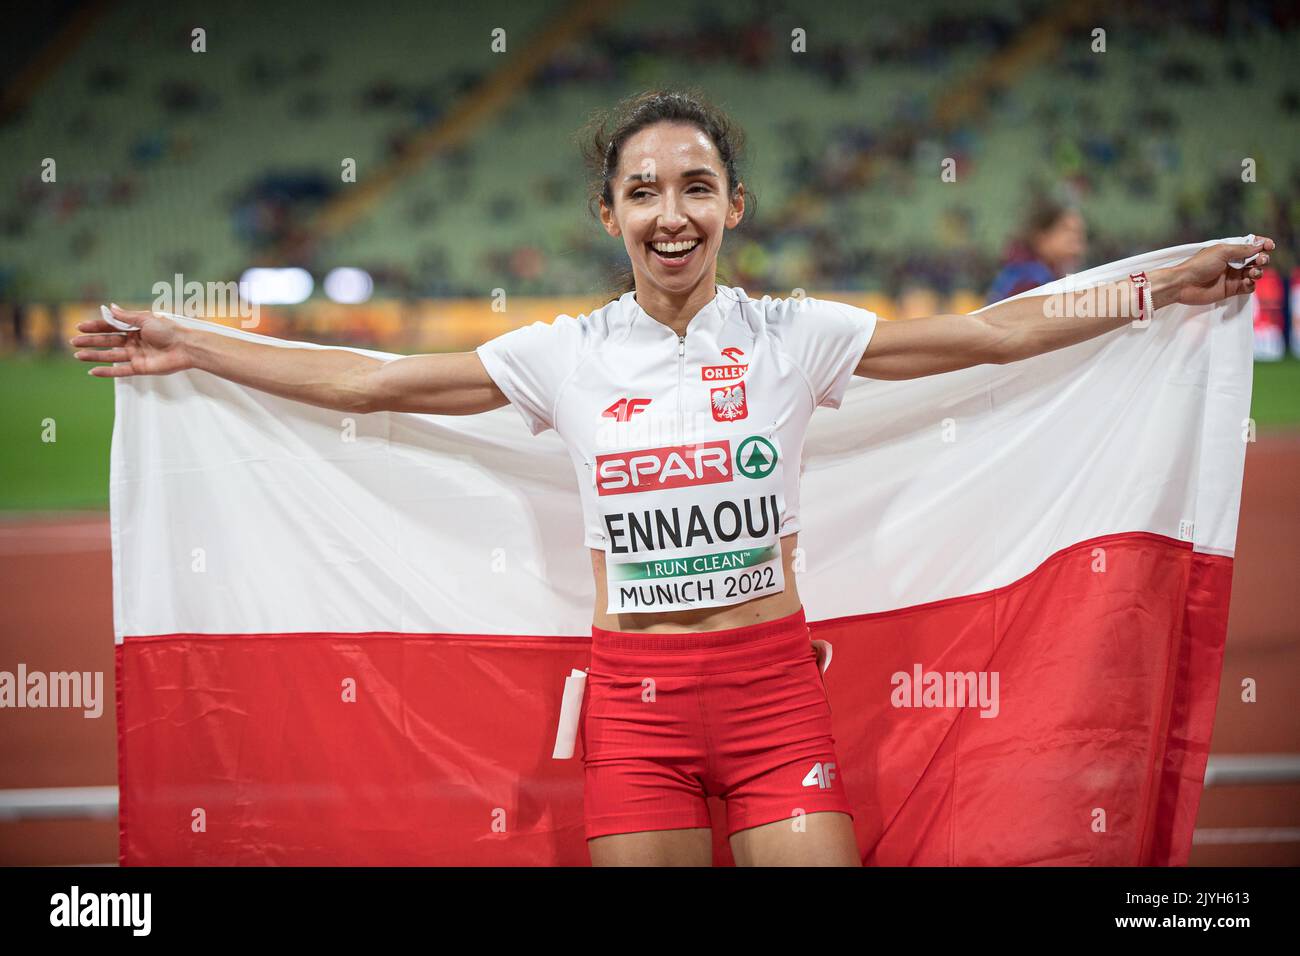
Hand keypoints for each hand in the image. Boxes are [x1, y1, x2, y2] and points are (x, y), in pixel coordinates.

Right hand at [70, 305, 190, 376]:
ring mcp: (136, 355)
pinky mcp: (140, 368)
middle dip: (90, 341)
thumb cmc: (169, 330)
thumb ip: (127, 317)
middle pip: (107, 341)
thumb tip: (110, 307)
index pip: (111, 327)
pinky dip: (107, 372)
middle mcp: (134, 341)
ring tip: (77, 355)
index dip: (95, 327)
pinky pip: (120, 371)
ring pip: (110, 356)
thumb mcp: (146, 319)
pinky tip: (92, 371)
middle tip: (73, 342)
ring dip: (94, 355)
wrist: (186, 347)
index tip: (80, 327)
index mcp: (135, 328)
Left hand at [1173, 236, 1274, 306]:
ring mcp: (1232, 277)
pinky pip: (1248, 287)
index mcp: (1229, 251)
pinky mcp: (1231, 290)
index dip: (1262, 245)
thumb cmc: (1199, 265)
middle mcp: (1232, 263)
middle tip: (1260, 260)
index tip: (1269, 246)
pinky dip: (1251, 284)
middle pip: (1256, 259)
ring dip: (1258, 272)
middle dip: (1262, 258)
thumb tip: (1259, 246)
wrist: (1183, 284)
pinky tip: (1247, 282)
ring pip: (1254, 273)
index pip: (1251, 246)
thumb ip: (1242, 250)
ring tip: (1252, 272)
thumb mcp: (1222, 252)